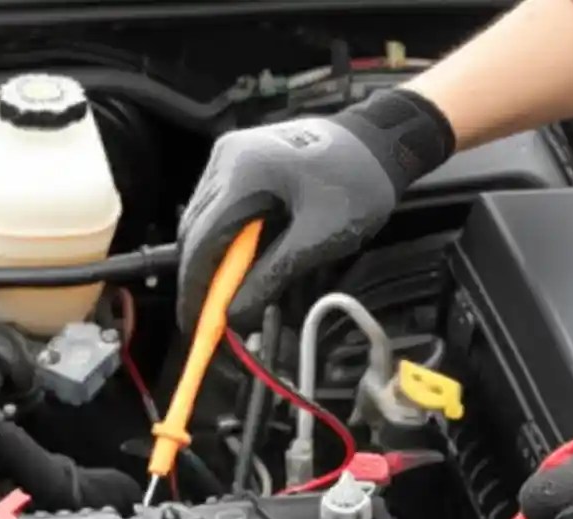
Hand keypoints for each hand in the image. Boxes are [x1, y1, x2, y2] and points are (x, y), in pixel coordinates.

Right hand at [175, 89, 453, 330]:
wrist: (378, 140)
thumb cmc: (358, 183)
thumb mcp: (320, 237)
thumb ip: (273, 276)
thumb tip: (236, 314)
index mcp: (242, 173)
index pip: (202, 240)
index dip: (195, 288)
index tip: (194, 325)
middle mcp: (225, 159)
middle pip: (194, 231)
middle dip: (198, 278)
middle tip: (205, 320)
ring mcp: (229, 156)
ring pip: (201, 219)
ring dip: (208, 261)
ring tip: (219, 298)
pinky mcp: (239, 160)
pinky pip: (217, 207)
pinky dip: (221, 240)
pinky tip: (235, 265)